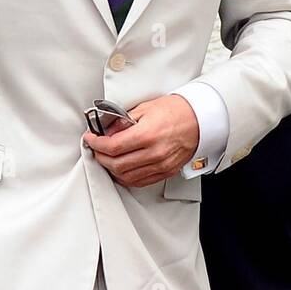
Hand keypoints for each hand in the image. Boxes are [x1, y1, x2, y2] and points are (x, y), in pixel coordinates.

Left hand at [83, 94, 199, 187]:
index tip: (90, 138)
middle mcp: (154, 152)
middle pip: (116, 164)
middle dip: (100, 157)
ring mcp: (160, 164)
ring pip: (126, 176)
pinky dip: (126, 177)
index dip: (96, 144)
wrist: (200, 119)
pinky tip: (121, 168)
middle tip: (96, 149)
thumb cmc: (176, 110)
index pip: (112, 146)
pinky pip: (139, 181)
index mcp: (148, 134)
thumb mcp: (146, 108)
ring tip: (107, 158)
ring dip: (111, 169)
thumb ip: (123, 121)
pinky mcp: (165, 172)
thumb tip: (105, 130)